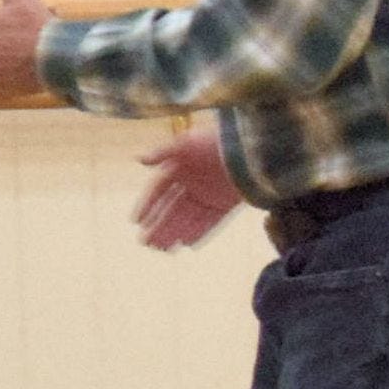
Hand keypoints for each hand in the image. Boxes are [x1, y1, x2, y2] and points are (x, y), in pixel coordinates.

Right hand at [133, 127, 244, 249]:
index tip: (135, 222)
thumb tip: (137, 159)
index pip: (158, 190)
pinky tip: (187, 244)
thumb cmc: (216, 139)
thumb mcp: (186, 142)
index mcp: (179, 168)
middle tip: (145, 242)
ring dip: (174, 232)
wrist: (252, 146)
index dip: (146, 205)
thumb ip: (162, 152)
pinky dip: (199, 232)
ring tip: (162, 249)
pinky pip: (210, 222)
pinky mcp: (225, 204)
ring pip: (187, 218)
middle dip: (157, 225)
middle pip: (170, 208)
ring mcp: (208, 195)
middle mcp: (192, 183)